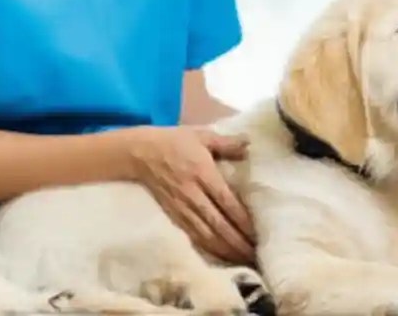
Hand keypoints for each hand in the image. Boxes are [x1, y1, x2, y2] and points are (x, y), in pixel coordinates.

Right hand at [127, 125, 256, 264]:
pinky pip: (193, 236)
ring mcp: (182, 207)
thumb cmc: (174, 142)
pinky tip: (221, 256)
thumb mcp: (201, 135)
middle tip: (256, 255)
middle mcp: (193, 194)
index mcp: (202, 173)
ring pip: (206, 234)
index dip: (242, 219)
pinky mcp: (174, 215)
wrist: (139, 153)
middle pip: (218, 223)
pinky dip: (208, 248)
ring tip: (244, 260)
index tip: (258, 233)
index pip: (226, 201)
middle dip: (238, 241)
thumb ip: (226, 143)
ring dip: (226, 249)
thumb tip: (248, 145)